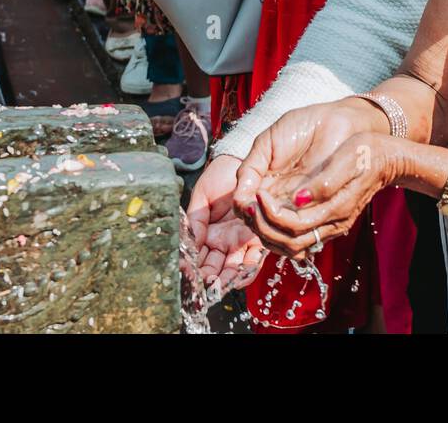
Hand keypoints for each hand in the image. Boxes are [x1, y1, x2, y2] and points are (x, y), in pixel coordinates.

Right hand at [184, 156, 264, 289]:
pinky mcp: (258, 236)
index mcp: (207, 234)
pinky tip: (240, 277)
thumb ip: (196, 220)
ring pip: (234, 268)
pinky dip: (248, 270)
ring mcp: (241, 241)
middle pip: (216, 268)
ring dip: (227, 279)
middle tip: (205, 286)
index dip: (193, 267)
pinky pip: (255, 258)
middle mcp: (224, 242)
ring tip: (220, 285)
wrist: (242, 160)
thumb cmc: (220, 176)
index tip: (188, 274)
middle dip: (211, 279)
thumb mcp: (202, 197)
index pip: (199, 257)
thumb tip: (191, 242)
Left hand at [246, 131, 394, 258]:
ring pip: (292, 246)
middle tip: (248, 206)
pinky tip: (268, 216)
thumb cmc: (368, 152)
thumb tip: (298, 199)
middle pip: (289, 243)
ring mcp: (331, 226)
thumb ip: (325, 182)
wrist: (390, 158)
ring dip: (268, 233)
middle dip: (263, 228)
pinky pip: (298, 239)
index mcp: (337, 210)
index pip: (293, 226)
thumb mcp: (349, 158)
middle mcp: (333, 224)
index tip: (257, 193)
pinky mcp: (328, 221)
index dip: (270, 214)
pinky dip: (278, 233)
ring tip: (253, 211)